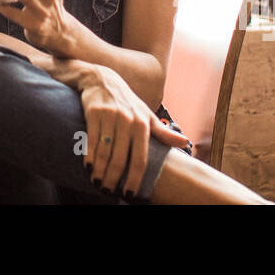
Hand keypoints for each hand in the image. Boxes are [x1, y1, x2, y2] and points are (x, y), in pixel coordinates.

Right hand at [72, 63, 191, 197]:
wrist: (102, 80)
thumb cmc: (128, 103)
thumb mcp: (147, 115)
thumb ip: (164, 132)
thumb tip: (186, 142)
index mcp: (143, 125)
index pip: (140, 159)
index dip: (135, 179)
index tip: (130, 194)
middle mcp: (127, 121)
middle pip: (121, 158)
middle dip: (114, 179)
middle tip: (109, 192)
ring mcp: (110, 116)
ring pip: (104, 151)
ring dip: (100, 171)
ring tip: (98, 184)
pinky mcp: (93, 112)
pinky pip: (91, 139)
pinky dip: (88, 155)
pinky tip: (88, 167)